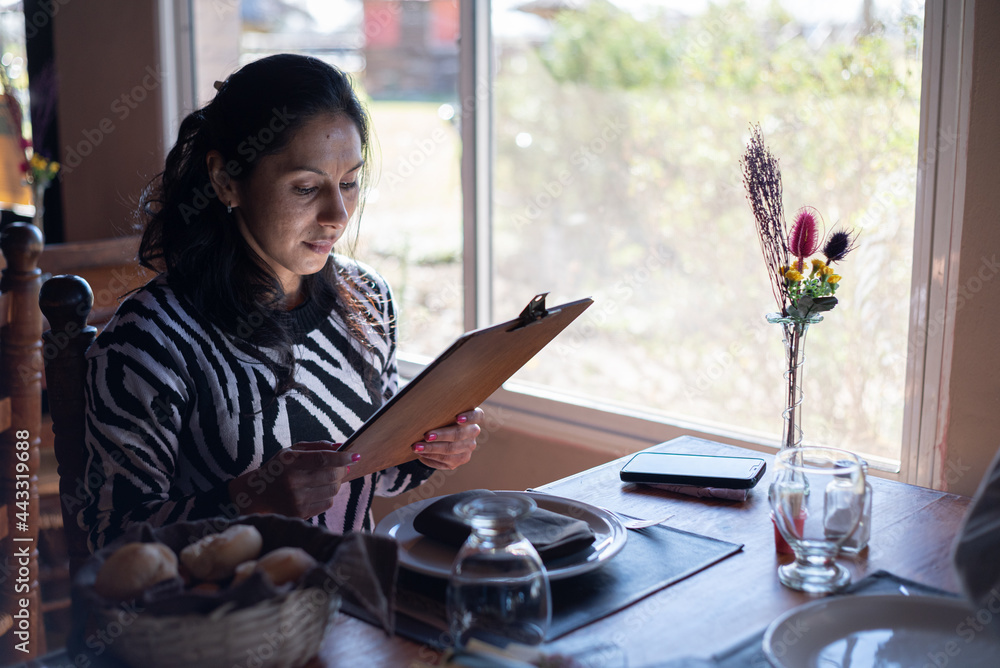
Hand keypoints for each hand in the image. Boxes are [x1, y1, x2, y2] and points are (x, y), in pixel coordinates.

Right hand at [228, 441, 358, 517]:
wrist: (256, 495)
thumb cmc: (278, 469)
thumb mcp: (291, 452)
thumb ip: (316, 447)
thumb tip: (341, 446)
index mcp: (290, 462)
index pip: (322, 458)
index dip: (342, 457)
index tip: (355, 455)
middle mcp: (292, 481)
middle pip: (331, 476)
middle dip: (342, 470)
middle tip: (343, 467)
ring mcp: (296, 499)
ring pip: (332, 491)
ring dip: (336, 483)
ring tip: (328, 479)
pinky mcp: (299, 514)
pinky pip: (327, 504)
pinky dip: (329, 496)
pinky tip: (319, 491)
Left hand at [411, 408, 483, 469]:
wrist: (437, 437)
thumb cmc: (438, 418)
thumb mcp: (441, 412)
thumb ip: (438, 410)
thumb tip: (420, 408)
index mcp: (472, 417)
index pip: (477, 416)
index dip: (469, 418)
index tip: (457, 418)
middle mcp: (473, 432)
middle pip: (460, 434)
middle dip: (441, 435)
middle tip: (427, 436)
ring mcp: (468, 447)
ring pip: (451, 449)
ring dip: (432, 448)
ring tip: (417, 447)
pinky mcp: (461, 459)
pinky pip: (445, 459)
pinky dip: (431, 456)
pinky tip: (421, 453)